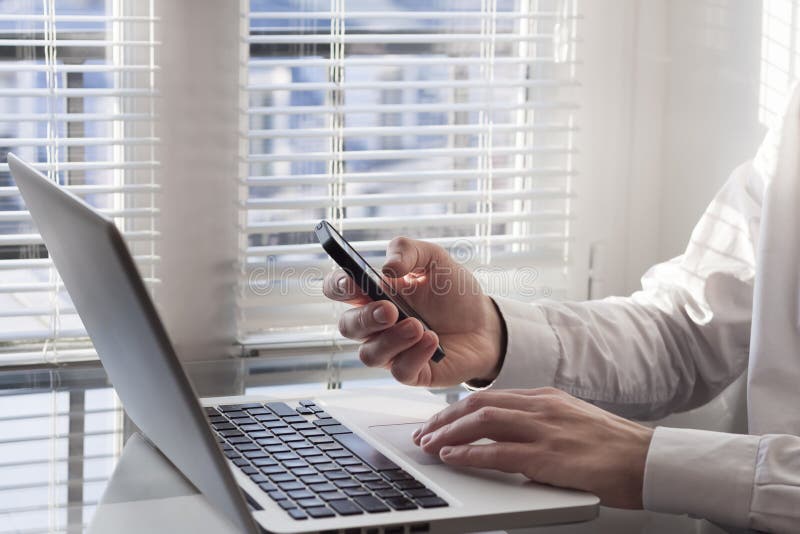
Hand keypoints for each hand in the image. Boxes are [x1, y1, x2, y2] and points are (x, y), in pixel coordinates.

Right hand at [322, 237, 504, 386]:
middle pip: (348, 326)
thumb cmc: (453, 293)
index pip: (338, 289)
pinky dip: (415, 355)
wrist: (484, 324)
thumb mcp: (435, 259)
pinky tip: (433, 341)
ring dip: (392, 340)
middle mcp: (375, 324)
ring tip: (419, 326)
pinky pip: (399, 371)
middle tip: (390, 309)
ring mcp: (390, 350)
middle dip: (365, 318)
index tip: (353, 282)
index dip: (337, 286)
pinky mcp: (410, 372)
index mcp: (373, 293)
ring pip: (370, 354)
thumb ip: (408, 251)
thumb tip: (387, 267)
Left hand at [413, 388, 653, 508]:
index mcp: (546, 398)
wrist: (650, 461)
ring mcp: (546, 429)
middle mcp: (542, 407)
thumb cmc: (614, 448)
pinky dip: (470, 454)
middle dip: (445, 418)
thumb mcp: (571, 426)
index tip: (438, 421)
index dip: (457, 409)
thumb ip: (539, 430)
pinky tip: (452, 458)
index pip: (489, 397)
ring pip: (483, 421)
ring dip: (449, 433)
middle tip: (424, 433)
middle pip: (478, 404)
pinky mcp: (551, 456)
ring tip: (429, 445)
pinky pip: (500, 452)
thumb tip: (509, 450)